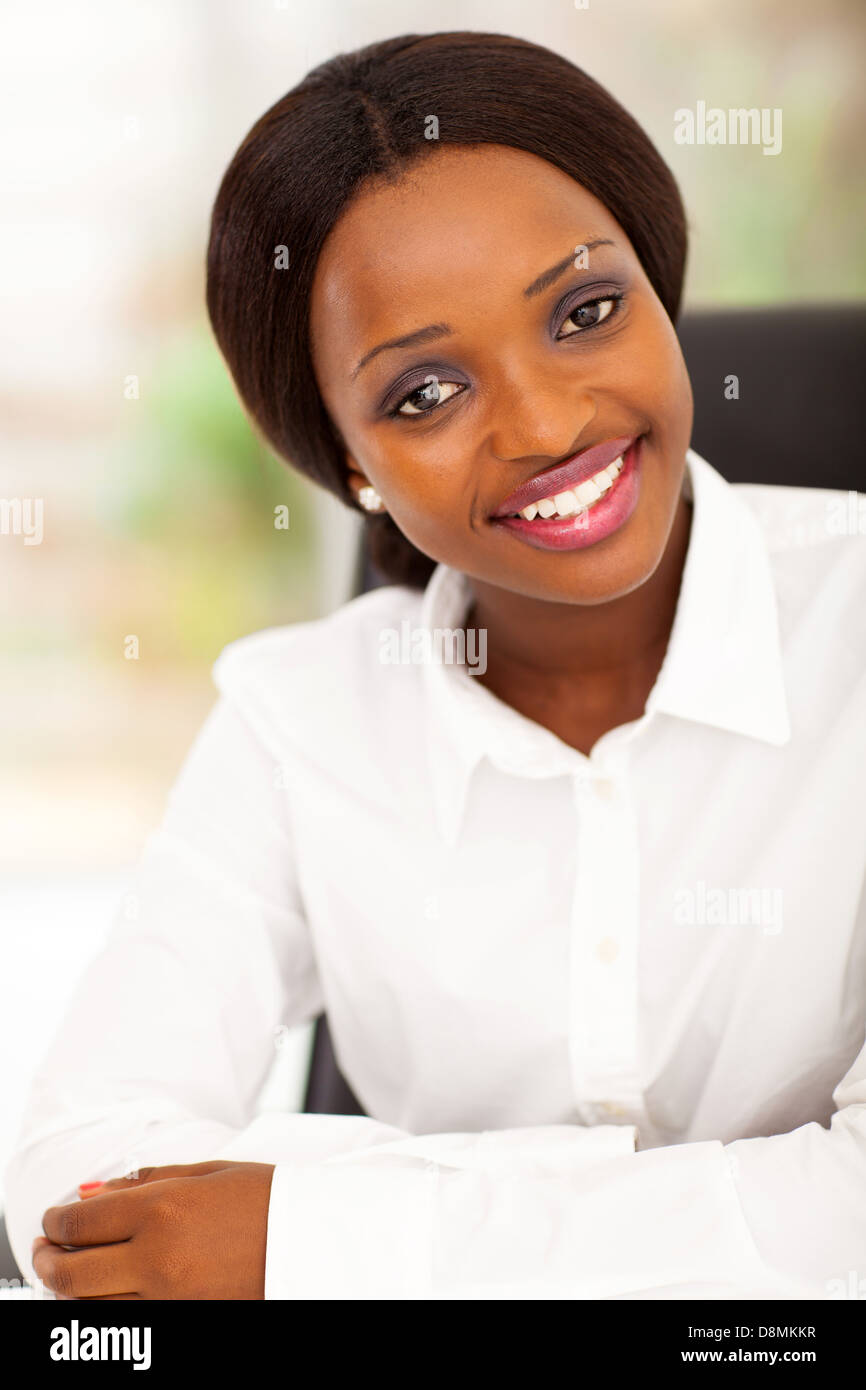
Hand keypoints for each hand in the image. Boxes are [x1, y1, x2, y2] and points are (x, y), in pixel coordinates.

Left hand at [32, 1161, 274, 1299]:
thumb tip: (93, 1190)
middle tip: (44, 1247)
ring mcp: (169, 1299)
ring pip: (91, 1306)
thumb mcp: (205, 1173)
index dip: (56, 1219)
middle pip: (72, 1272)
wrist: (313, 1241)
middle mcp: (158, 1258)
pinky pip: (126, 1321)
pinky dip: (105, 1307)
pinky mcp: (182, 1321)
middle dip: (48, 1258)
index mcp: (163, 1209)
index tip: (54, 1217)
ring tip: (68, 1269)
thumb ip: (144, 1181)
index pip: (80, 1222)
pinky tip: (105, 1290)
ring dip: (70, 1287)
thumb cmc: (265, 1198)